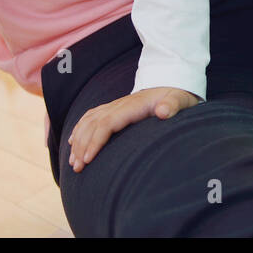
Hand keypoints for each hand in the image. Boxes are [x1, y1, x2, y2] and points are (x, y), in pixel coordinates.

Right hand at [67, 87, 199, 172]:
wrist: (173, 83)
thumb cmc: (178, 96)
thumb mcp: (180, 100)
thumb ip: (172, 105)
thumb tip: (163, 112)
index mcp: (133, 106)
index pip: (107, 123)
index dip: (95, 141)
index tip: (88, 159)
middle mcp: (120, 104)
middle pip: (93, 124)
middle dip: (81, 146)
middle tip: (77, 168)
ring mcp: (116, 105)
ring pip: (89, 121)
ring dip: (78, 140)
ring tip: (72, 162)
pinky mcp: (114, 108)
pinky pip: (90, 116)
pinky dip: (79, 128)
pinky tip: (72, 142)